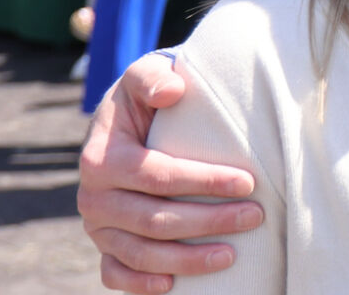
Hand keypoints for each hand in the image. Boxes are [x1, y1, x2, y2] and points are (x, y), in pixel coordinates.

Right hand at [78, 55, 260, 292]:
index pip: (157, 176)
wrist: (127, 118)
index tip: (247, 182)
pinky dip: (142, 283)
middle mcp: (93, 196)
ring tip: (233, 255)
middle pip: (154, 219)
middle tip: (256, 216)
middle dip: (209, 221)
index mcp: (101, 157)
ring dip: (188, 259)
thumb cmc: (147, 95)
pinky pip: (116, 273)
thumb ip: (154, 77)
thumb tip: (174, 91)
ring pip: (141, 252)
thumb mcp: (146, 74)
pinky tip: (174, 285)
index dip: (202, 182)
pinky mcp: (103, 244)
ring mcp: (97, 225)